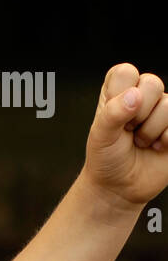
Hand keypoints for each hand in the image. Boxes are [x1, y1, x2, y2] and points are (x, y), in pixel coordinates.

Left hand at [82, 63, 167, 212]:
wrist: (119, 188)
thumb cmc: (106, 159)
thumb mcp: (100, 136)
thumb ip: (112, 113)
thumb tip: (134, 96)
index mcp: (120, 90)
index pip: (126, 72)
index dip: (119, 97)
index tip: (113, 118)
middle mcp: (143, 94)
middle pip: (152, 83)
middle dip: (137, 115)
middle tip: (129, 132)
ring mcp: (162, 109)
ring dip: (150, 131)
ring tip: (141, 142)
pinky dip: (165, 139)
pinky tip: (156, 147)